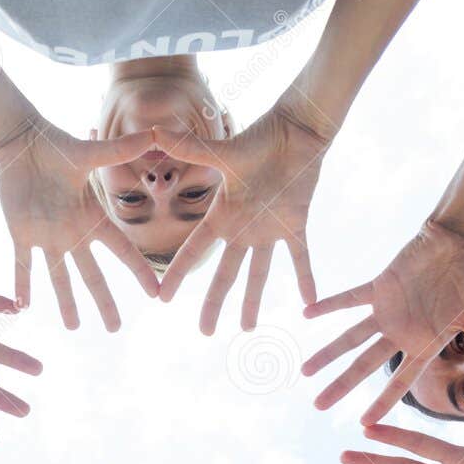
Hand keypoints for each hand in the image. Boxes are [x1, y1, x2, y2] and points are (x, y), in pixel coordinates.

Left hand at [0, 114, 160, 329]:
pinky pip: (22, 265)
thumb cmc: (54, 145)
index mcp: (92, 218)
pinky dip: (22, 285)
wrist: (19, 142)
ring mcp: (47, 236)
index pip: (122, 251)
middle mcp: (72, 233)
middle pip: (92, 275)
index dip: (138, 272)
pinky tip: (23, 307)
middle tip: (114, 329)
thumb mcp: (89, 153)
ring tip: (74, 327)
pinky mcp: (21, 234)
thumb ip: (119, 150)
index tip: (155, 294)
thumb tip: (155, 134)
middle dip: (103, 302)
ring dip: (66, 302)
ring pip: (59, 277)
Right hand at [151, 99, 327, 333]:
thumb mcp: (223, 151)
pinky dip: (306, 278)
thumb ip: (190, 148)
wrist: (296, 130)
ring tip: (249, 329)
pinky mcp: (295, 224)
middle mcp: (242, 228)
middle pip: (225, 273)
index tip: (163, 299)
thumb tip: (153, 132)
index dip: (179, 274)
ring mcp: (268, 230)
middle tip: (206, 333)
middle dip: (215, 303)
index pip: (193, 251)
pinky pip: (300, 258)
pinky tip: (309, 303)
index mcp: (221, 215)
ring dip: (253, 301)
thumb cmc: (260, 137)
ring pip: (259, 273)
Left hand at [302, 218, 463, 423]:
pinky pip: (349, 298)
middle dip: (342, 385)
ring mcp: (388, 310)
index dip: (383, 401)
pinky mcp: (380, 286)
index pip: (400, 379)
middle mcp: (402, 332)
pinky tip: (306, 315)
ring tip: (304, 371)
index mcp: (425, 343)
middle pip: (365, 365)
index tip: (364, 424)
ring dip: (328, 353)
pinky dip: (329, 305)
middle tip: (318, 406)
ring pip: (351, 337)